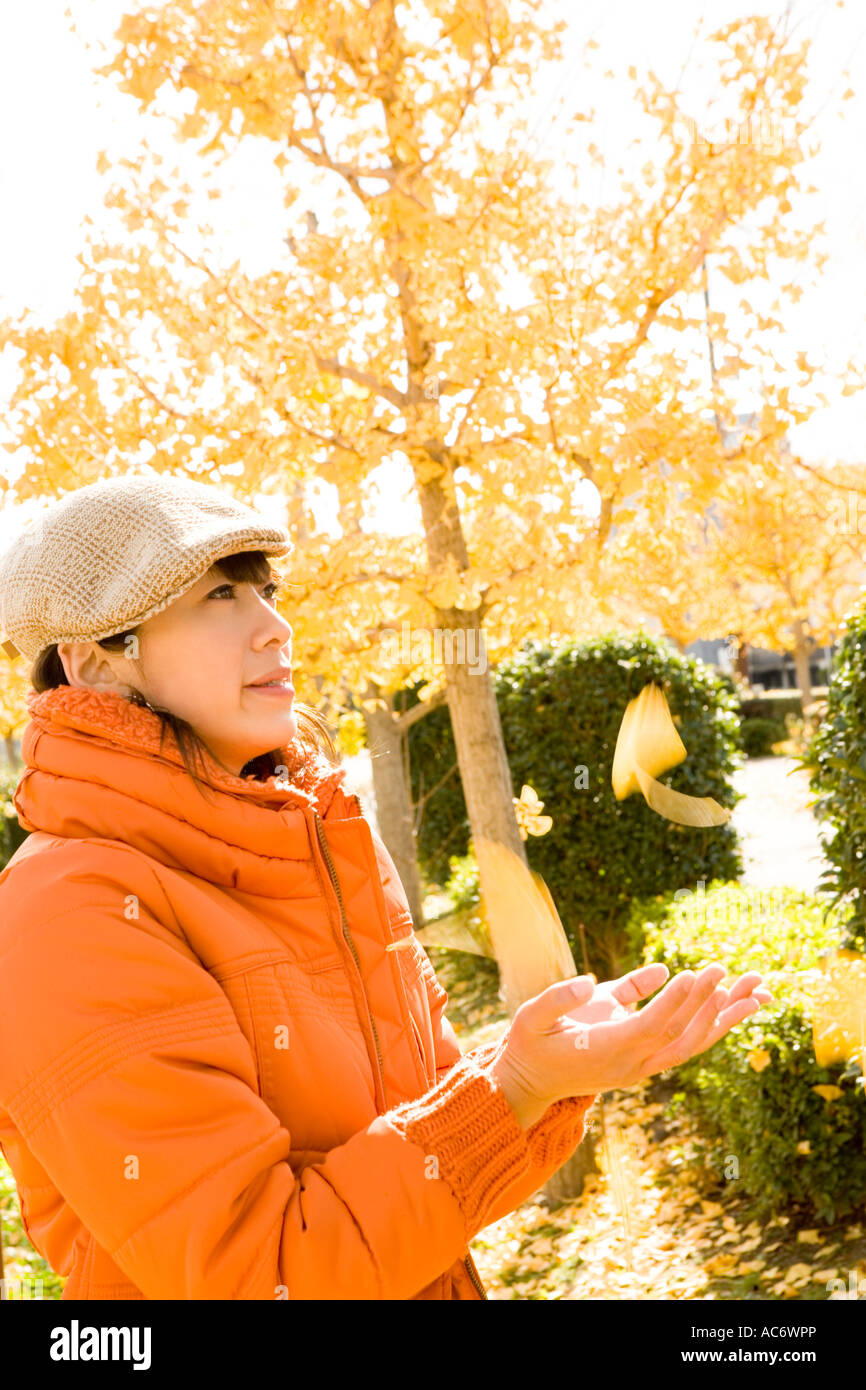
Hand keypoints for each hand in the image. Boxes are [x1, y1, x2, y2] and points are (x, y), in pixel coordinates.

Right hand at [494, 963, 772, 1126]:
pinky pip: (688, 1044)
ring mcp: (642, 1067)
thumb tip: (590, 981)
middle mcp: (631, 1065)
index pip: (649, 1027)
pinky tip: (736, 1003)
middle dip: (705, 1004)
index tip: (693, 974)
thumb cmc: (530, 1044)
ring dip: (726, 1018)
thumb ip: (560, 997)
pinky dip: (715, 1025)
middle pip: (679, 1036)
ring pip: (693, 1044)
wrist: (533, 1083)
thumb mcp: (530, 1016)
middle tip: (725, 969)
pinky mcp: (647, 1062)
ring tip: (759, 992)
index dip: (673, 1003)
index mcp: (604, 1052)